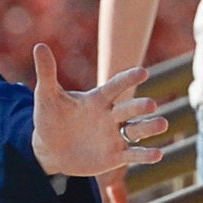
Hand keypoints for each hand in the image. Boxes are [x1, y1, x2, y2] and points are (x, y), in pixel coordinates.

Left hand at [30, 45, 165, 182]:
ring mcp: (114, 136)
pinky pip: (132, 154)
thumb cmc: (49, 118)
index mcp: (97, 99)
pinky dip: (145, 155)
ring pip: (136, 130)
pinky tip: (158, 155)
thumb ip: (46, 72)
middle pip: (129, 109)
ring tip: (162, 124)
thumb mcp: (46, 96)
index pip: (115, 86)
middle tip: (151, 105)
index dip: (128, 79)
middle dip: (139, 107)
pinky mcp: (115, 156)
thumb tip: (39, 46)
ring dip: (149, 127)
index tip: (142, 72)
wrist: (49, 149)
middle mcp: (111, 115)